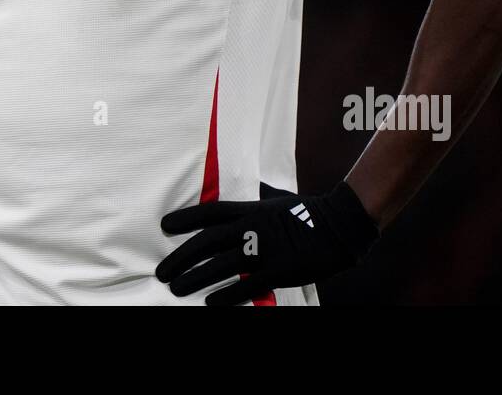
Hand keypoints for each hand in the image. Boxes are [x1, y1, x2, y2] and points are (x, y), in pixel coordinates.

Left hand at [156, 180, 378, 304]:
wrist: (339, 224)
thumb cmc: (306, 210)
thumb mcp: (274, 199)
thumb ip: (252, 202)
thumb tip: (236, 200)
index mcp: (249, 209)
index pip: (210, 213)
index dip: (186, 219)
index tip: (164, 226)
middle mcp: (251, 228)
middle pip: (207, 242)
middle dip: (181, 257)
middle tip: (162, 271)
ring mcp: (265, 250)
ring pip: (220, 266)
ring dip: (195, 278)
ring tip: (176, 288)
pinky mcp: (279, 271)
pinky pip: (247, 286)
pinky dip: (227, 295)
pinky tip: (210, 302)